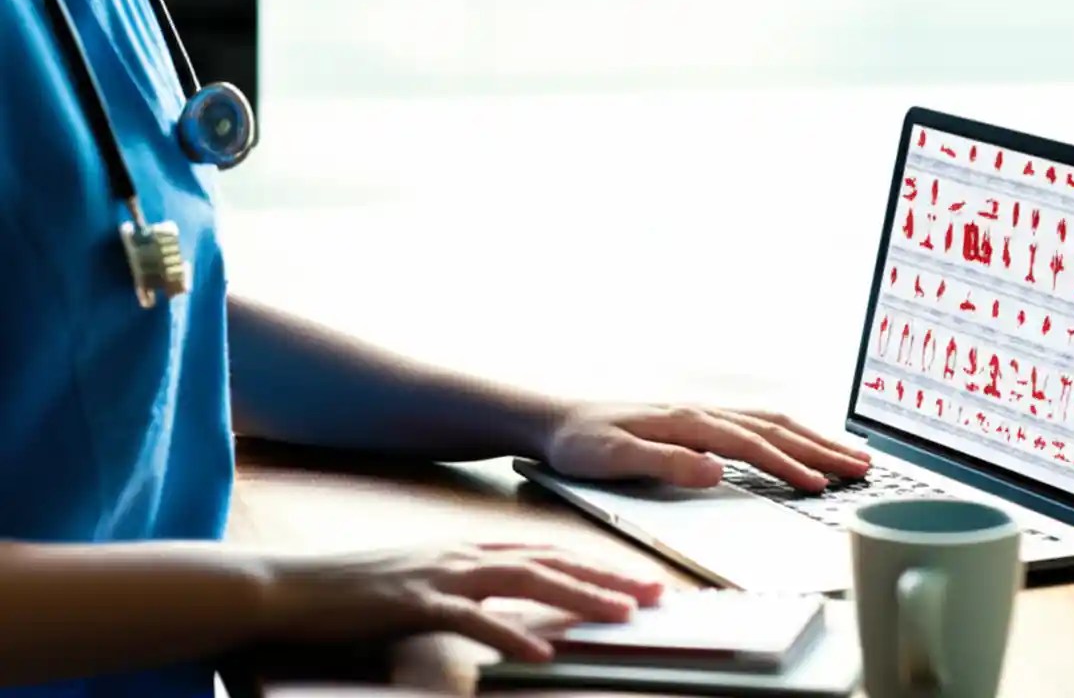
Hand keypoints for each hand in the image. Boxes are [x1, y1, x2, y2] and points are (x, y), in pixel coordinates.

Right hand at [262, 542, 663, 660]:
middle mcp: (462, 555)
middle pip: (549, 560)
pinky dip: (510, 636)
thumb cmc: (354, 591)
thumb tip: (510, 610)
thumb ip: (467, 590)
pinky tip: (541, 654)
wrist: (289, 587)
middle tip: (653, 593)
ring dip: (578, 596)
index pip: (546, 552)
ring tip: (620, 614)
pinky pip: (472, 620)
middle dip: (606, 576)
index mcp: (466, 550)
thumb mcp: (421, 583)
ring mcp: (439, 576)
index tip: (636, 579)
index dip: (595, 564)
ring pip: (524, 581)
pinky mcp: (413, 603)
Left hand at [541, 403, 871, 490]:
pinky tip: (805, 441)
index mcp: (687, 421)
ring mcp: (703, 412)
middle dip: (821, 447)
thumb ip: (666, 463)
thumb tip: (718, 470)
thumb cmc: (580, 443)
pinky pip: (757, 421)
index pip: (751, 444)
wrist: (554, 418)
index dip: (789, 465)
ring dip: (814, 436)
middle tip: (863, 468)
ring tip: (852, 456)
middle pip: (775, 426)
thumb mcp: (613, 459)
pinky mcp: (699, 419)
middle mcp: (702, 411)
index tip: (821, 485)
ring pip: (772, 420)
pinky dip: (791, 430)